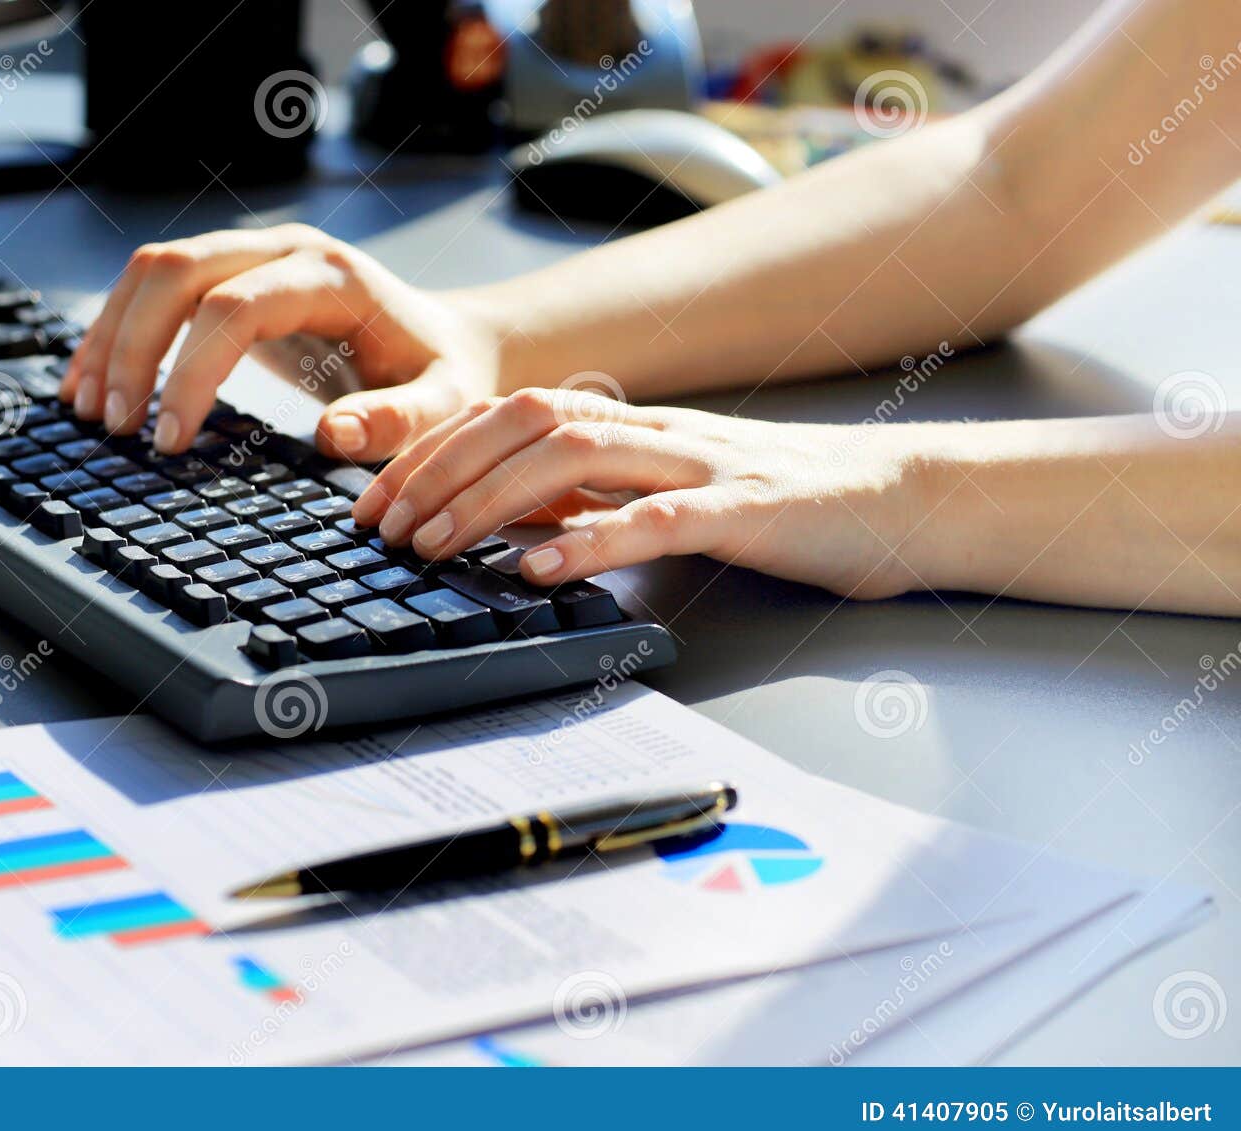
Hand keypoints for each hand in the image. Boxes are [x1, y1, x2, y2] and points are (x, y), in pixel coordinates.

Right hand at [59, 224, 505, 458]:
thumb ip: (399, 421)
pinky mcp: (233, 279)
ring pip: (153, 270)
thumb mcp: (444, 406)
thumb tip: (333, 434)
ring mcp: (254, 256)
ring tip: (88, 409)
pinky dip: (118, 331)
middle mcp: (285, 250)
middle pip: (177, 270)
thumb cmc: (445, 376)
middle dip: (133, 346)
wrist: (449, 344)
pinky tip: (93, 383)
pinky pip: (156, 287)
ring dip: (111, 335)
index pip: (234, 307)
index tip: (169, 439)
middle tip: (114, 424)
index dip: (190, 370)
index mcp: (332, 276)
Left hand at [351, 390, 930, 598]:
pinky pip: (659, 517)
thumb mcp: (667, 494)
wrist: (902, 501)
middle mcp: (656, 431)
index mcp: (632, 427)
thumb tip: (509, 523)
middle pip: (524, 421)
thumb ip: (594, 500)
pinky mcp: (747, 510)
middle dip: (440, 470)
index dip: (433, 451)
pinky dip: (591, 540)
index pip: (509, 415)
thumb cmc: (784, 504)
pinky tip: (538, 569)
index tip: (375, 500)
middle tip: (384, 529)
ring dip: (490, 500)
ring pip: (575, 455)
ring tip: (435, 546)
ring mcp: (701, 464)